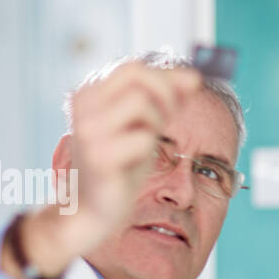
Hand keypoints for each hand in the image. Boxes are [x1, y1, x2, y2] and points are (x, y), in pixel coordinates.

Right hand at [16, 63, 203, 278]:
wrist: (92, 210)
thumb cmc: (120, 167)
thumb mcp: (145, 127)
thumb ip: (165, 101)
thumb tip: (195, 77)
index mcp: (90, 95)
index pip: (134, 68)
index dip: (166, 78)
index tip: (185, 95)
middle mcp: (84, 106)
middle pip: (139, 78)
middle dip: (166, 95)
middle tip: (167, 121)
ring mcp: (89, 130)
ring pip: (142, 103)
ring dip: (156, 123)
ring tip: (146, 142)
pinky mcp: (99, 156)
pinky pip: (143, 139)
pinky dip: (148, 150)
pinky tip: (133, 164)